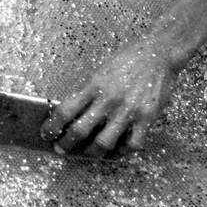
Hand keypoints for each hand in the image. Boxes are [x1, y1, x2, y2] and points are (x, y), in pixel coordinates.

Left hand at [41, 37, 177, 155]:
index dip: (53, 125)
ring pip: (104, 142)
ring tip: (90, 153)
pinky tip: (119, 149)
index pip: (66, 110)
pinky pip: (132, 143)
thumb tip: (74, 112)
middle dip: (66, 144)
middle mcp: (108, 99)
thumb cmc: (129, 59)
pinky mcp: (146, 117)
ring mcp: (128, 110)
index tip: (47, 133)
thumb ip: (89, 91)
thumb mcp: (102, 71)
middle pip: (80, 130)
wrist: (158, 52)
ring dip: (93, 152)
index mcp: (94, 85)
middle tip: (61, 149)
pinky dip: (124, 151)